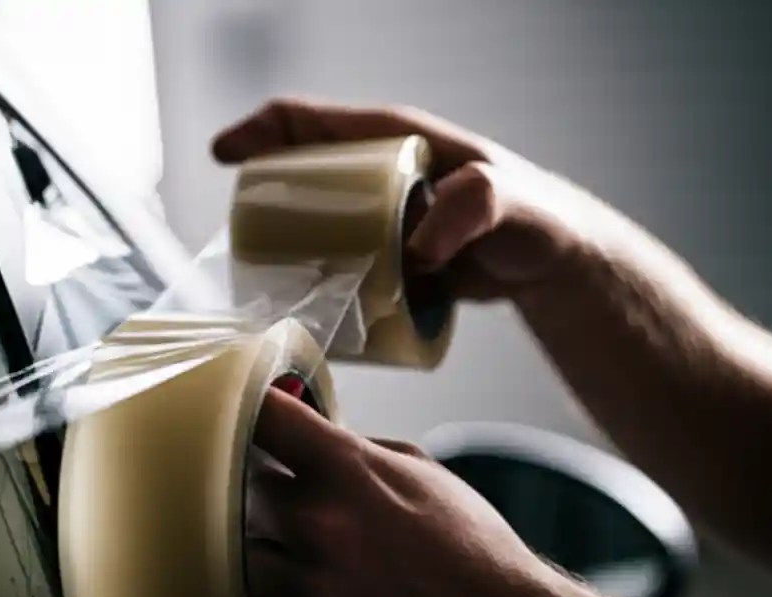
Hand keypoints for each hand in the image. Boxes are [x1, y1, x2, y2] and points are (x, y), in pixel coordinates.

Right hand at [213, 98, 634, 302]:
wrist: (549, 260)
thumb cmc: (534, 218)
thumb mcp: (507, 202)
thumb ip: (472, 208)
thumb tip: (415, 249)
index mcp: (391, 138)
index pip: (307, 120)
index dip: (257, 131)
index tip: (223, 157)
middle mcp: (376, 170)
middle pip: (295, 171)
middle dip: (259, 197)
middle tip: (243, 240)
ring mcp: (376, 211)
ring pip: (309, 219)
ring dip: (281, 243)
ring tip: (264, 278)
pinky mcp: (382, 250)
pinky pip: (333, 256)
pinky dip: (312, 275)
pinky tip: (303, 302)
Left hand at [246, 389, 588, 596]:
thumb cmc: (470, 551)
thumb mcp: (421, 472)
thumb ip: (350, 448)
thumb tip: (300, 431)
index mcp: (347, 471)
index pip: (263, 419)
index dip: (250, 417)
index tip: (242, 420)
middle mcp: (318, 527)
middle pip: (238, 494)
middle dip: (267, 501)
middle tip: (306, 517)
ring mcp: (306, 592)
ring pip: (241, 558)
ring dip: (269, 558)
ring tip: (321, 567)